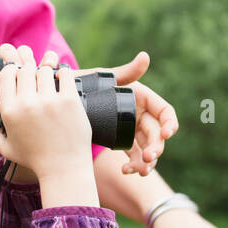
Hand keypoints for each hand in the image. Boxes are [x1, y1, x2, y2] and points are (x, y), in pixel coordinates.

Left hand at [77, 52, 177, 175]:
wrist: (58, 104)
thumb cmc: (81, 85)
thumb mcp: (102, 79)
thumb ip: (124, 72)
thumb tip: (145, 56)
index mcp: (140, 97)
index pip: (164, 111)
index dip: (169, 123)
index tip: (166, 134)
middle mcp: (139, 113)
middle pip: (157, 134)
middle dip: (156, 148)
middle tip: (147, 159)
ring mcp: (131, 129)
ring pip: (147, 148)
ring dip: (147, 162)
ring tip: (138, 171)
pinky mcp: (120, 142)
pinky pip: (133, 156)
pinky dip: (134, 165)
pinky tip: (126, 170)